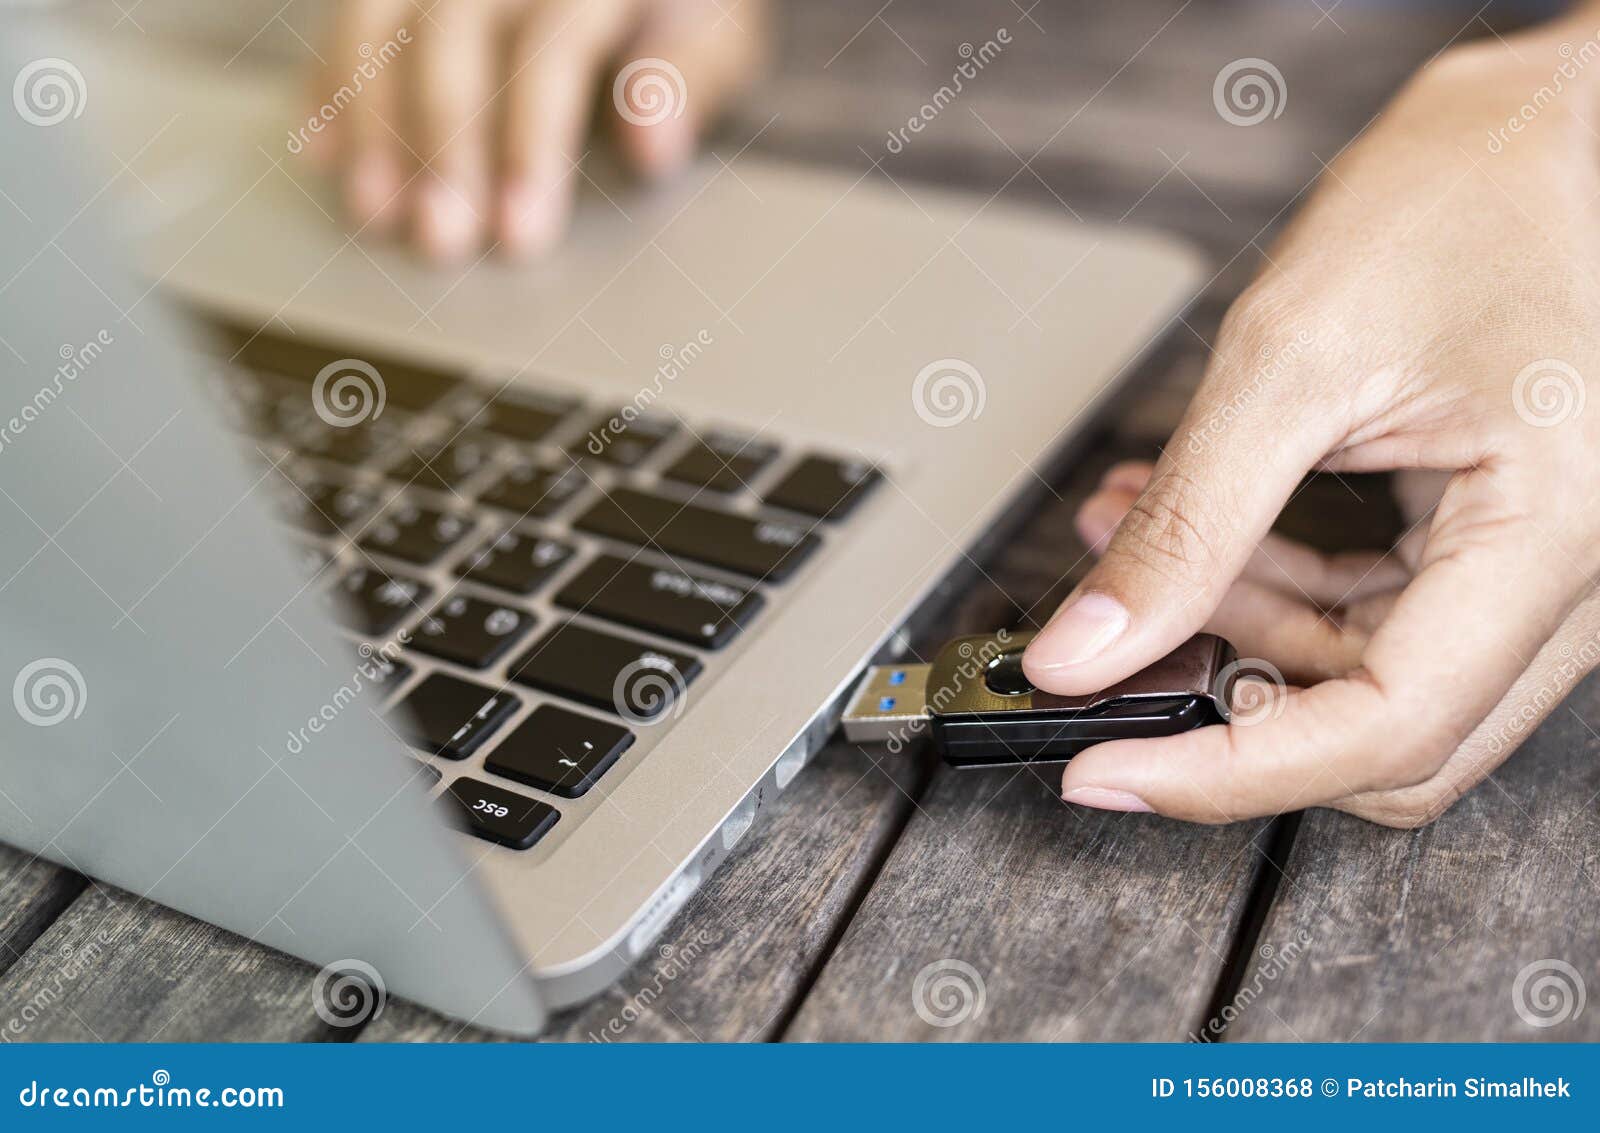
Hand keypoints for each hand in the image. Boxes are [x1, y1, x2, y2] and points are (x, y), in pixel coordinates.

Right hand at [309, 0, 767, 258]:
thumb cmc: (685, 4)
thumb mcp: (717, 36)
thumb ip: (685, 81)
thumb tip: (652, 141)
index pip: (552, 50)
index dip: (531, 144)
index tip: (519, 232)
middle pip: (456, 40)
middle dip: (444, 148)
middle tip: (440, 240)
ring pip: (386, 24)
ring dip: (372, 124)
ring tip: (374, 214)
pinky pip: (357, 17)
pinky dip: (334, 84)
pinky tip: (319, 150)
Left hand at [1021, 18, 1599, 826]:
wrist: (1558, 122)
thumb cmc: (1475, 191)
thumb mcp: (1294, 356)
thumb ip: (1189, 523)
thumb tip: (1089, 648)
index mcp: (1552, 536)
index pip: (1381, 729)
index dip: (1226, 773)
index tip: (1103, 768)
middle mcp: (1571, 576)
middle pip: (1384, 737)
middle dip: (1227, 709)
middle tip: (1104, 668)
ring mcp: (1539, 564)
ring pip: (1368, 680)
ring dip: (1233, 634)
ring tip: (1122, 547)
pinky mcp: (1498, 537)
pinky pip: (1379, 615)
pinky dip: (1273, 590)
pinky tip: (1185, 534)